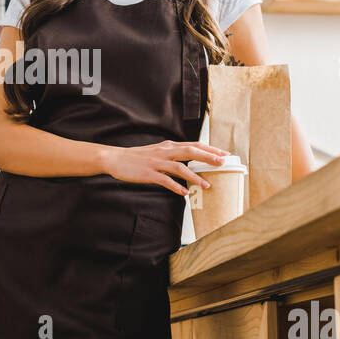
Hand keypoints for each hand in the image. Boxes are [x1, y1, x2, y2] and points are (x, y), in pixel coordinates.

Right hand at [99, 140, 229, 195]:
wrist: (115, 158)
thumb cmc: (138, 158)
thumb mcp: (157, 152)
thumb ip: (173, 156)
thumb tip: (189, 163)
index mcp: (168, 146)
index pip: (193, 145)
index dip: (210, 149)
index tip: (224, 154)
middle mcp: (164, 151)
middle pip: (190, 152)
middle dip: (208, 157)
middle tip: (222, 163)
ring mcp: (156, 162)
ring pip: (180, 167)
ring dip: (195, 176)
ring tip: (206, 185)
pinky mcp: (148, 173)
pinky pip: (165, 180)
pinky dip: (176, 187)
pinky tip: (184, 193)